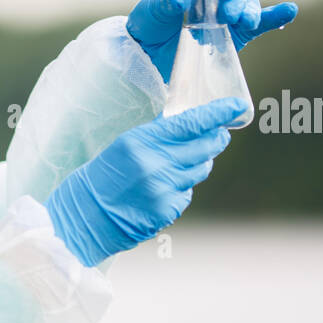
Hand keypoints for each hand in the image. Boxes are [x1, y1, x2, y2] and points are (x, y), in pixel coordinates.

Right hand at [45, 98, 244, 265]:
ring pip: (200, 170)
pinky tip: (161, 189)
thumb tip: (191, 125)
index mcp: (142, 141)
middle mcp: (156, 164)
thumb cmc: (103, 177)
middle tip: (218, 134)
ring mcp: (164, 189)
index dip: (218, 113)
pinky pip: (187, 193)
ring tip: (176, 165)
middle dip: (215, 138)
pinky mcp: (167, 210)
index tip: (237, 107)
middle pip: (205, 146)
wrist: (84, 215)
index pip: (191, 123)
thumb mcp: (125, 146)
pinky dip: (181, 188)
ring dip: (197, 164)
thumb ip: (158, 136)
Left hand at [126, 0, 298, 82]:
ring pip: (249, 4)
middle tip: (226, 15)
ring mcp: (232, 9)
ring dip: (249, 11)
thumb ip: (167, 2)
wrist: (151, 50)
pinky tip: (289, 11)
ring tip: (244, 22)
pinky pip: (262, 22)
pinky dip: (275, 18)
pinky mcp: (238, 31)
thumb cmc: (152, 20)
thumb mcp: (154, 8)